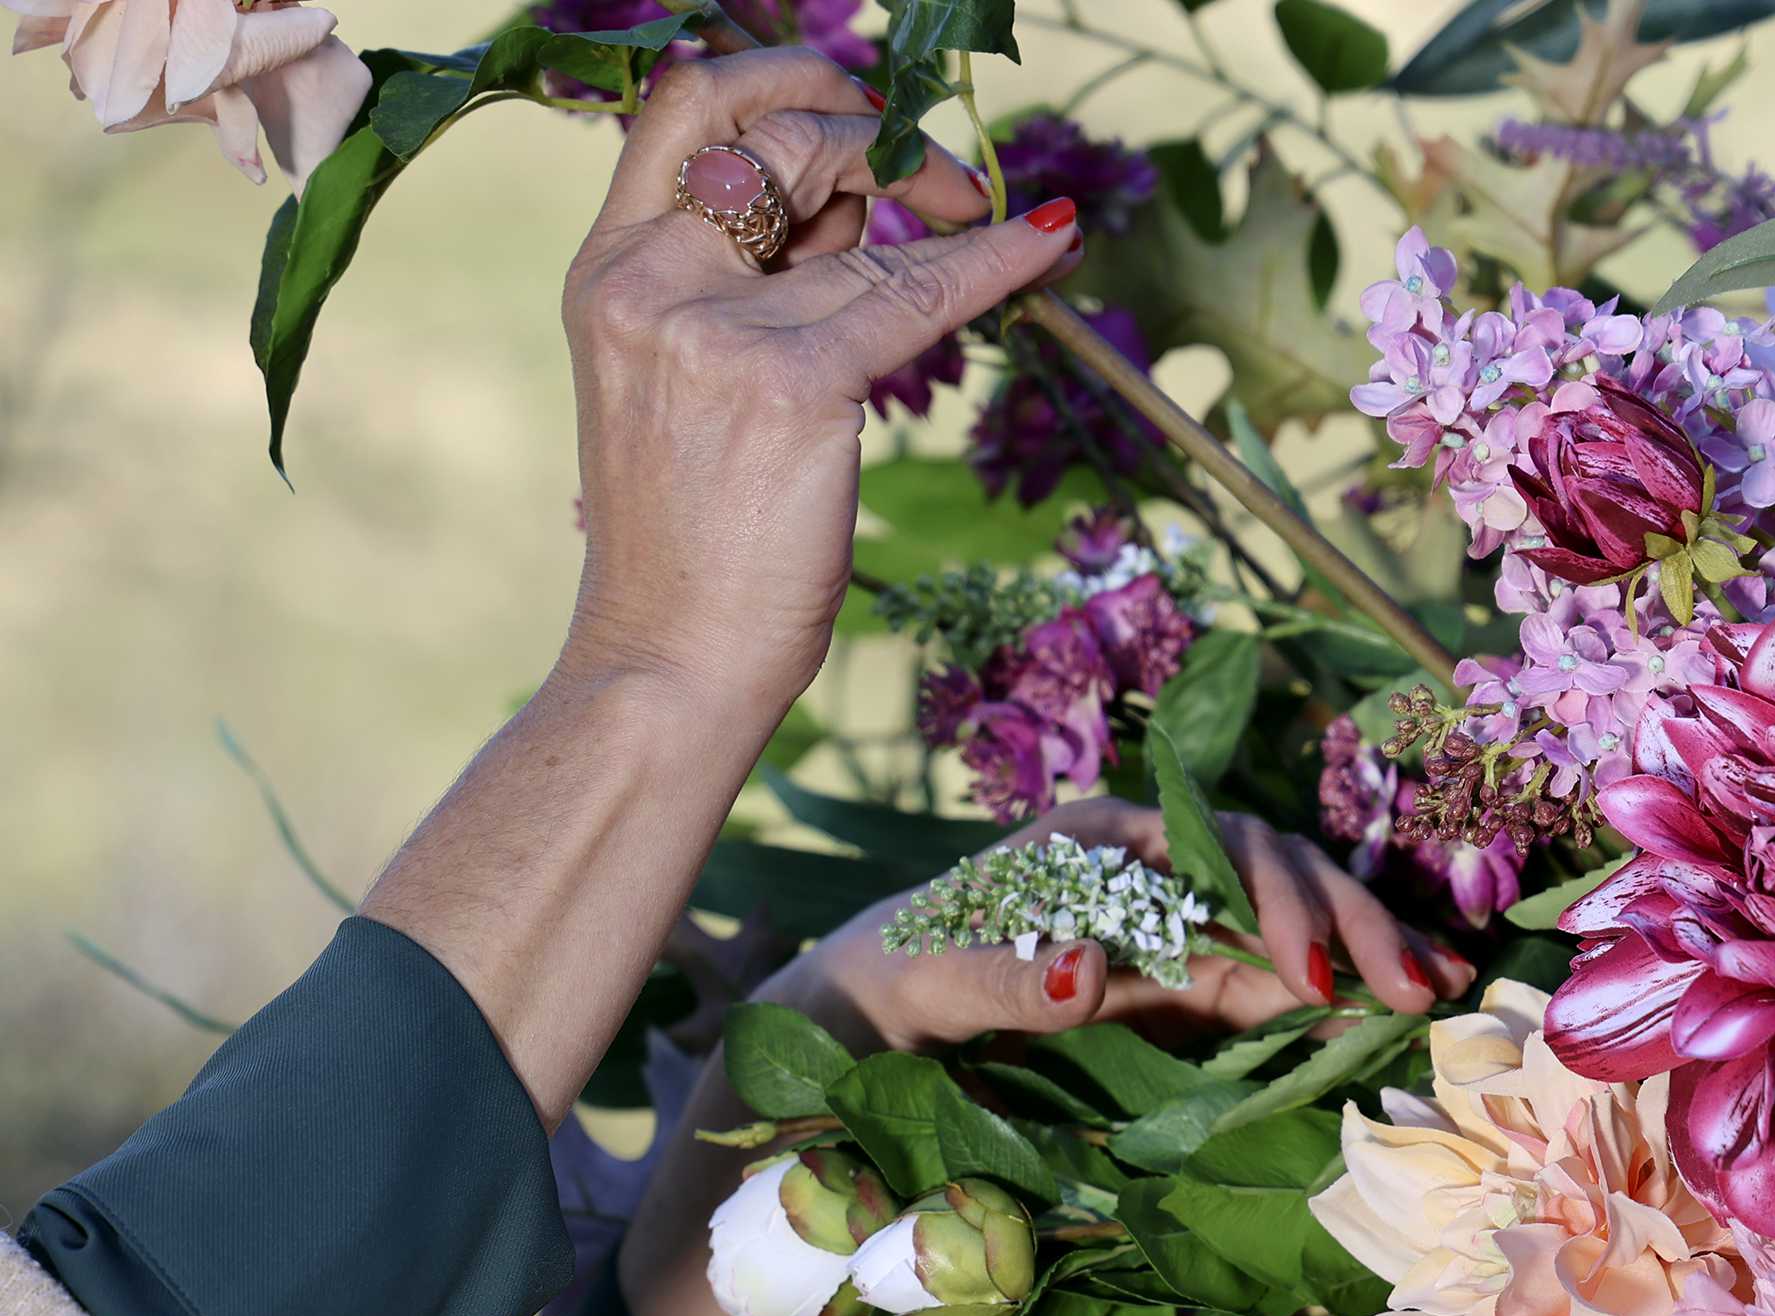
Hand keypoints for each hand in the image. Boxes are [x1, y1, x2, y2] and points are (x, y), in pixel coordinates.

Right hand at [557, 46, 1084, 705]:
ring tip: (1008, 227)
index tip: (857, 106)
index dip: (782, 76)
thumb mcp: (679, 394)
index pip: (685, 106)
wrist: (670, 660)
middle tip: (945, 187)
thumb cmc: (685, 549)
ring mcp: (715, 330)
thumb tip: (849, 216)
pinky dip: (995, 260)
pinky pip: (915, 296)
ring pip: (861, 232)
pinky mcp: (790, 384)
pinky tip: (1047, 242)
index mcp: (608, 274)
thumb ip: (738, 293)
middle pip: (779, 137)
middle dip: (879, 141)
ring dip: (950, 214)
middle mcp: (649, 282)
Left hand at [756, 797, 1476, 1057]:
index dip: (1274, 907)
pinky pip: (1274, 967)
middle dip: (1348, 924)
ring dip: (1365, 945)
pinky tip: (1399, 1000)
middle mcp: (1154, 859)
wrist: (885, 1003)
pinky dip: (1338, 981)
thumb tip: (1090, 969)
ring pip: (1292, 911)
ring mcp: (1176, 910)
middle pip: (1275, 869)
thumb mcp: (941, 980)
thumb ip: (1008, 978)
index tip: (1310, 980)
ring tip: (1442, 988)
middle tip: (1414, 989)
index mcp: (1101, 836)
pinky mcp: (1186, 966)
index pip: (1216, 851)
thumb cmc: (905, 976)